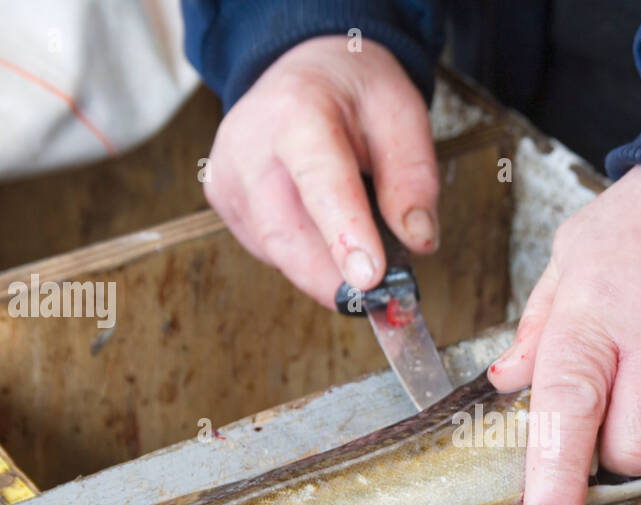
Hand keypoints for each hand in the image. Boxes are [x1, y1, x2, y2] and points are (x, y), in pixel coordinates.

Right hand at [202, 35, 438, 306]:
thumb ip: (413, 177)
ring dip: (322, 270)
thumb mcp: (403, 115)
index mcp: (298, 112)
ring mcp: (228, 175)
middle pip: (285, 233)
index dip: (344, 236)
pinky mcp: (222, 200)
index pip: (320, 182)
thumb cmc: (354, 93)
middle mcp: (249, 144)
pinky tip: (322, 232)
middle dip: (333, 279)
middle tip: (379, 298)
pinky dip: (303, 258)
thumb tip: (418, 239)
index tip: (369, 278)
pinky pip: (267, 249)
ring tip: (358, 251)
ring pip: (275, 251)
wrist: (303, 70)